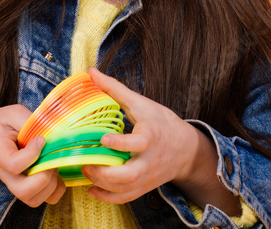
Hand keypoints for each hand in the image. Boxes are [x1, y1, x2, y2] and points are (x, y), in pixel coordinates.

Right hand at [0, 104, 65, 206]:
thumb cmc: (4, 124)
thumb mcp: (13, 114)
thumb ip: (28, 121)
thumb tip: (49, 133)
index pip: (14, 165)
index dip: (32, 154)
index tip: (41, 139)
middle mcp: (7, 176)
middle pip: (24, 191)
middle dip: (44, 175)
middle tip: (49, 156)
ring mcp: (18, 185)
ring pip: (35, 199)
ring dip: (51, 183)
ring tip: (52, 162)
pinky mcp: (31, 188)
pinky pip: (48, 198)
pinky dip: (57, 187)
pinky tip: (55, 168)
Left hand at [79, 67, 200, 203]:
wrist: (186, 148)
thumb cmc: (160, 122)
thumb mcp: (140, 103)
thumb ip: (114, 89)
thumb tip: (91, 73)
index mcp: (151, 136)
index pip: (139, 143)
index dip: (121, 143)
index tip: (104, 139)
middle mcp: (150, 160)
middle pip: (130, 174)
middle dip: (106, 173)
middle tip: (86, 163)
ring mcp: (147, 176)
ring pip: (125, 189)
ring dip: (103, 185)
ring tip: (85, 171)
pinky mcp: (144, 186)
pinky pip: (125, 197)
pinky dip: (108, 197)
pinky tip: (92, 189)